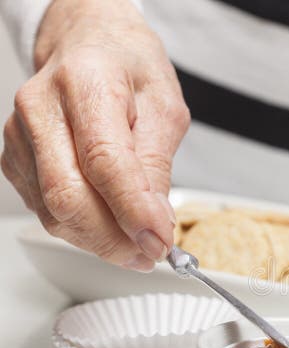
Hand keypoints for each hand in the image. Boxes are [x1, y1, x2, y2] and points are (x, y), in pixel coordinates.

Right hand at [1, 0, 189, 270]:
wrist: (89, 44)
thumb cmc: (128, 68)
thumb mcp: (164, 108)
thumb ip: (156, 165)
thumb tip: (154, 221)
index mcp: (85, 83)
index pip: (104, 161)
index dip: (133, 211)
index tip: (160, 242)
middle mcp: (42, 108)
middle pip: (69, 197)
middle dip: (115, 239)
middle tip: (153, 253)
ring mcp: (20, 136)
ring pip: (55, 213)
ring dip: (101, 241)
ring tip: (139, 243)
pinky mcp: (16, 160)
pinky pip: (48, 212)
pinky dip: (84, 231)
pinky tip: (112, 226)